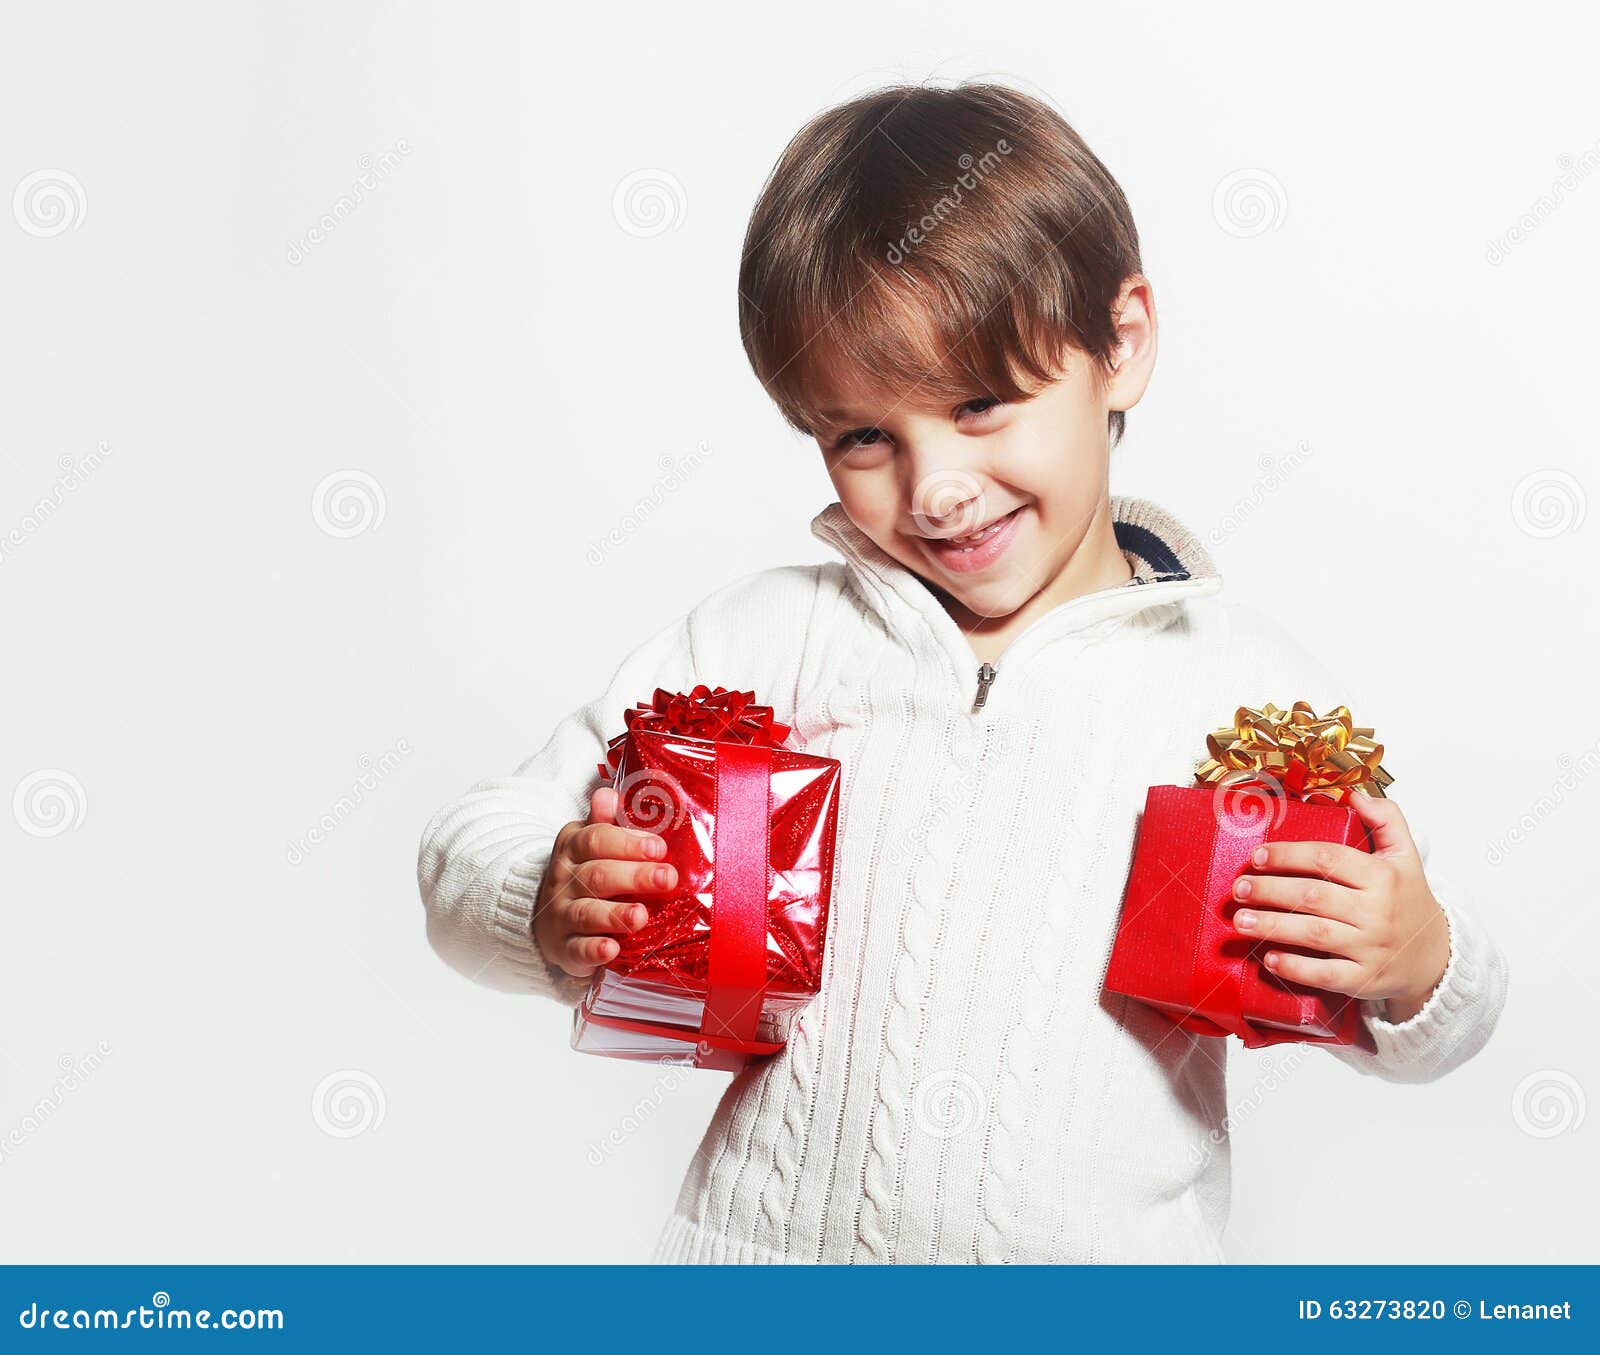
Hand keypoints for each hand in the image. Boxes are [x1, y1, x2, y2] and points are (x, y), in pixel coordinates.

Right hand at [534, 786, 677, 977]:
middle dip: (634, 876)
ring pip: (587, 913)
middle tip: (667, 878)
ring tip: (641, 916)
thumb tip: (608, 794)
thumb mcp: (589, 843)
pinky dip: (593, 951)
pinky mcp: (564, 948)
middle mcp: (564, 880)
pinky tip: (612, 950)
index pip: (596, 839)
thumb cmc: (583, 874)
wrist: (545, 916)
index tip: (659, 848)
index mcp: (573, 847)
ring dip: (615, 915)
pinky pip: (577, 949)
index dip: (628, 843)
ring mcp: (562, 915)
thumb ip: (603, 822)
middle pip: (597, 875)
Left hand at [1228, 793, 1450, 1023]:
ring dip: (1272, 927)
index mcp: (1383, 877)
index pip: (1328, 859)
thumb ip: (1386, 819)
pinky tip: (1269, 958)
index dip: (1288, 856)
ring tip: (1239, 921)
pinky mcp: (1365, 981)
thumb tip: (1356, 794)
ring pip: (1314, 935)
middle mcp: (1377, 912)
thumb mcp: (1407, 855)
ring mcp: (1371, 948)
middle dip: (1270, 891)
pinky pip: (1325, 975)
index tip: (1257, 856)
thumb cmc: (1410, 901)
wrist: (1438, 958)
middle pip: (1313, 896)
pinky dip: (1295, 968)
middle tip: (1238, 888)